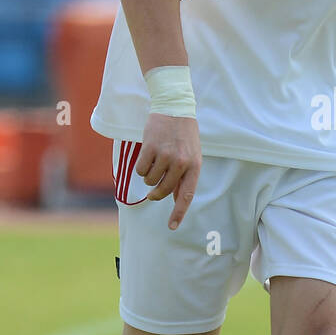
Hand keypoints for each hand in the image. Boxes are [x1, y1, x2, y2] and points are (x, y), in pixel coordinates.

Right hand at [136, 113, 200, 229]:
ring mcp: (166, 155)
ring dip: (149, 175)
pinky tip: (148, 154)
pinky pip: (141, 169)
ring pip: (149, 181)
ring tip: (155, 160)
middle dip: (156, 193)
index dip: (178, 213)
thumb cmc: (183, 135)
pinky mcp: (151, 148)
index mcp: (194, 166)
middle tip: (153, 191)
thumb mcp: (192, 156)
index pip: (186, 195)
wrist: (174, 108)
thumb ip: (185, 178)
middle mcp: (181, 163)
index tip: (171, 226)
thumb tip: (178, 199)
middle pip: (163, 191)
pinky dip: (141, 167)